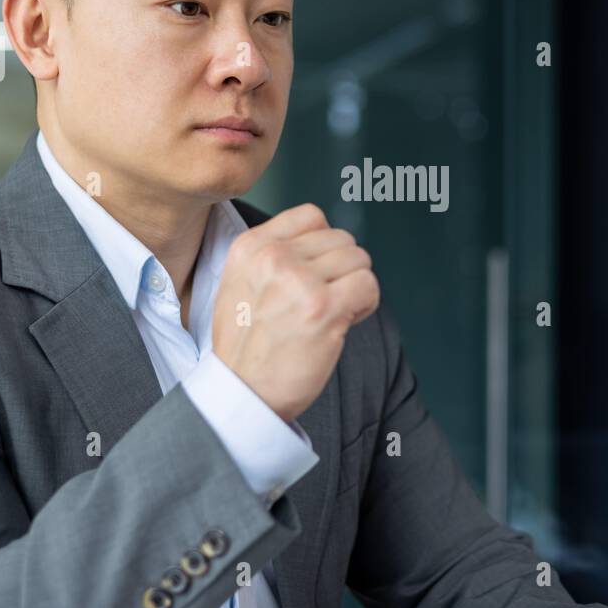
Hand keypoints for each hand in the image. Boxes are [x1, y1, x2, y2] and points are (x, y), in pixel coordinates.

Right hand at [212, 203, 379, 422]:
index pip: (311, 216)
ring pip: (359, 259)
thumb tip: (319, 238)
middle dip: (342, 270)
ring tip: (333, 312)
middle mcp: (274, 257)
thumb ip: (272, 254)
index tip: (315, 273)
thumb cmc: (247, 343)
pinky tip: (345, 321)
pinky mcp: (324, 308)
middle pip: (341, 239)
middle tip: (325, 301)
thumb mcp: (238, 282)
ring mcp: (300, 281)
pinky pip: (368, 284)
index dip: (324, 246)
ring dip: (354, 286)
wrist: (242, 391)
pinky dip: (366, 304)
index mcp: (251, 247)